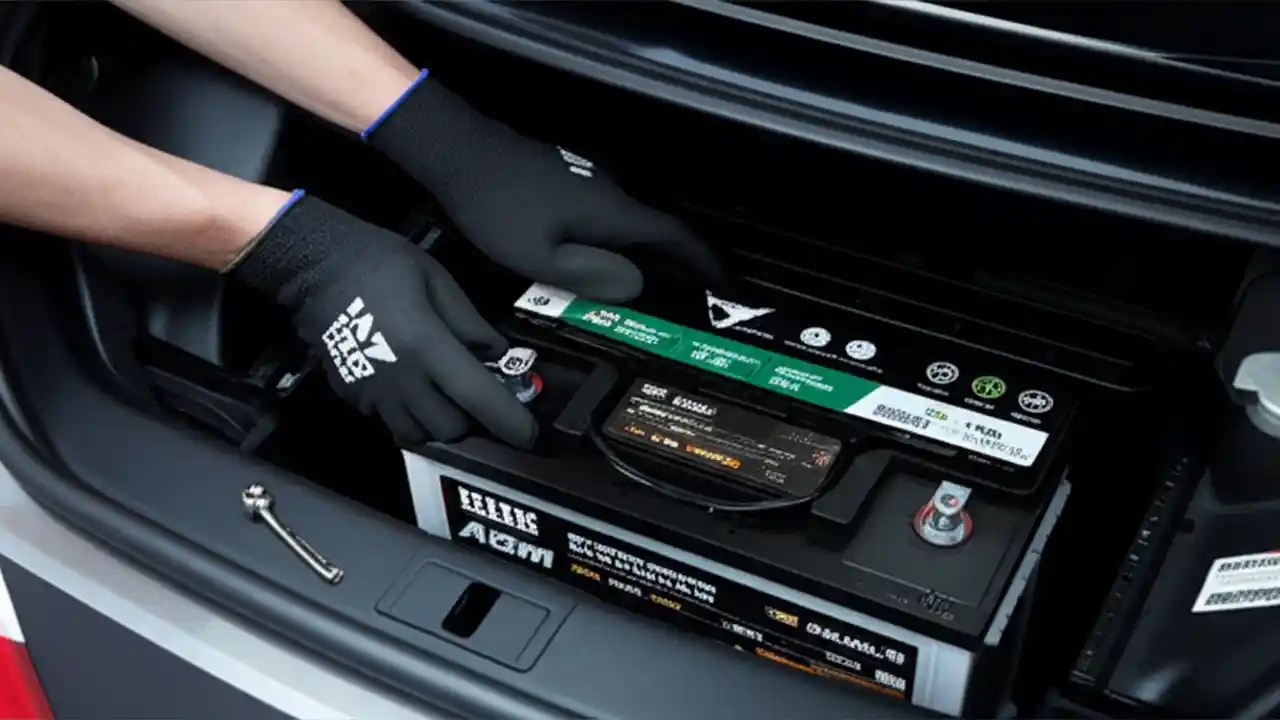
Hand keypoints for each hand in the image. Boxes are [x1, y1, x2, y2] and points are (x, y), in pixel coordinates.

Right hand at [230, 194, 536, 447]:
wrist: (316, 266)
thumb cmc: (383, 264)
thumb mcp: (437, 281)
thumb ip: (470, 323)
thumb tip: (496, 355)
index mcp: (427, 347)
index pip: (478, 397)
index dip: (509, 421)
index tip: (528, 435)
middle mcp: (402, 379)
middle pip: (449, 428)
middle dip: (471, 420)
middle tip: (478, 398)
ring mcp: (373, 392)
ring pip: (417, 434)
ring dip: (438, 424)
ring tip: (445, 399)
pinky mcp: (352, 394)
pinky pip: (389, 421)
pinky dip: (408, 416)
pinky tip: (411, 390)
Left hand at [366, 77, 722, 302]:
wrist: (459, 152)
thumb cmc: (496, 208)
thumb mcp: (537, 256)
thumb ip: (589, 274)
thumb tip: (636, 286)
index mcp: (611, 212)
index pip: (675, 236)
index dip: (705, 262)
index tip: (726, 286)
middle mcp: (610, 191)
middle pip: (657, 229)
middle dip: (679, 263)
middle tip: (689, 299)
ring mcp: (589, 181)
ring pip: (629, 222)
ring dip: (645, 252)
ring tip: (649, 288)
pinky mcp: (568, 179)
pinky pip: (606, 215)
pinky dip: (617, 240)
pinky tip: (600, 260)